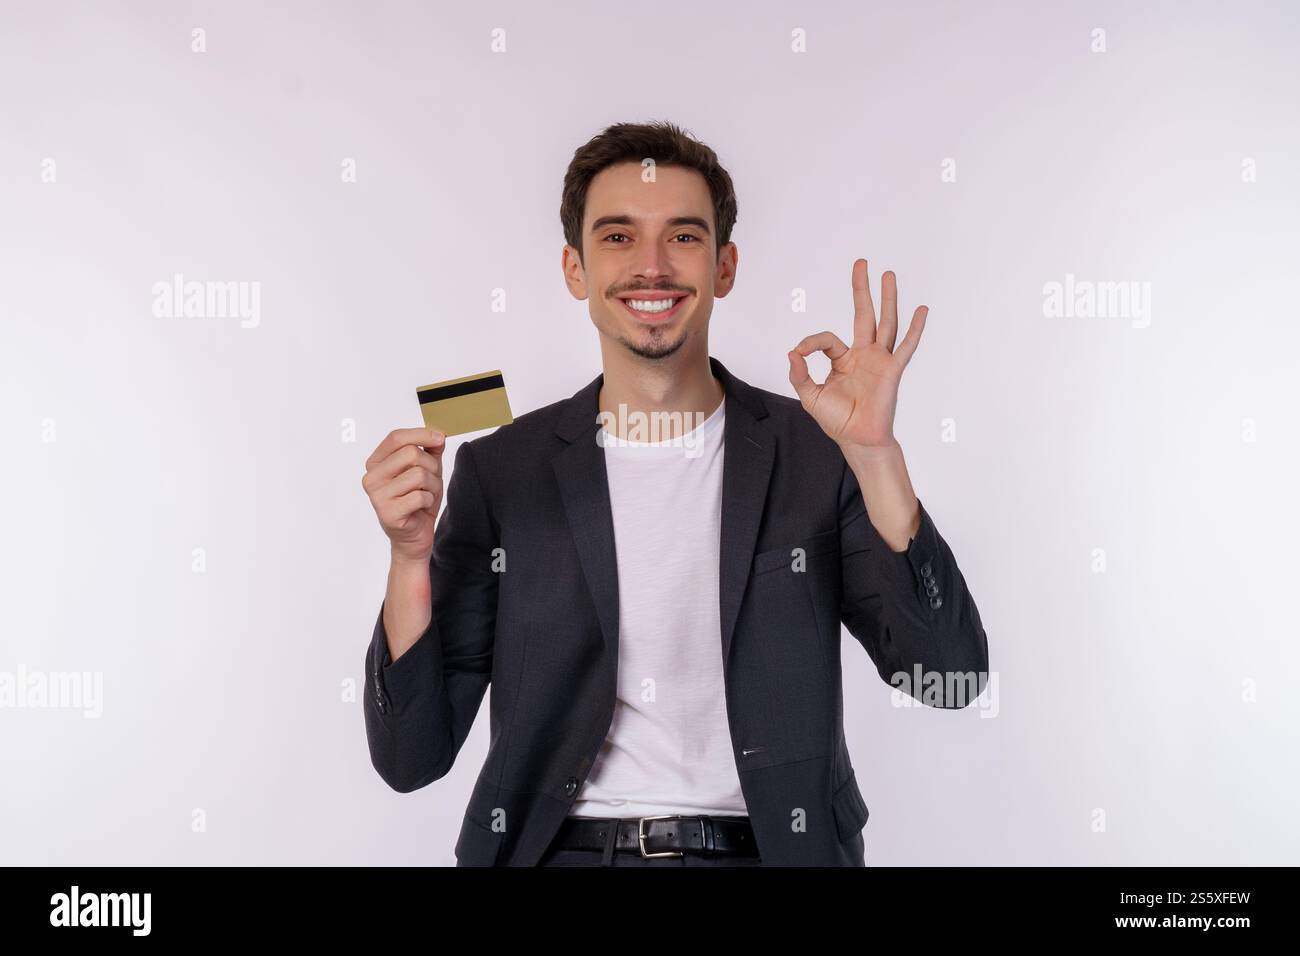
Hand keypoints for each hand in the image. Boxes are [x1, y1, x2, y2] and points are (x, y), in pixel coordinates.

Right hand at [362, 427, 445, 563]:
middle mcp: (371, 477)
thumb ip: (430, 450)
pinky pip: (420, 496)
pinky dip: (429, 501)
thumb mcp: (427, 470)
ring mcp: (377, 496)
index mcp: (376, 463)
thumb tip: (438, 435)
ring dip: (433, 486)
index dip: (421, 434)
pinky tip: (421, 508)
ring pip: (419, 475)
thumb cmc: (418, 500)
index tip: (440, 438)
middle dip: (432, 466)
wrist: (414, 536)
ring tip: (426, 495)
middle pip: (411, 453)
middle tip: (431, 481)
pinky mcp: (388, 513)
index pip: (396, 438)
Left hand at [788, 258, 926, 450]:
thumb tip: (791, 352)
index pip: (827, 338)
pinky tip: (921, 310)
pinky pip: (906, 346)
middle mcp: (863, 355)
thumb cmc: (837, 420)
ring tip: (889, 275)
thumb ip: (799, 374)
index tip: (799, 352)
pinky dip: (915, 328)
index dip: (811, 342)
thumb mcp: (810, 396)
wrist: (858, 439)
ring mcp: (879, 360)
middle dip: (862, 289)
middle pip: (863, 314)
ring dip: (888, 298)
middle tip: (861, 264)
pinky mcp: (892, 370)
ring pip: (885, 323)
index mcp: (843, 360)